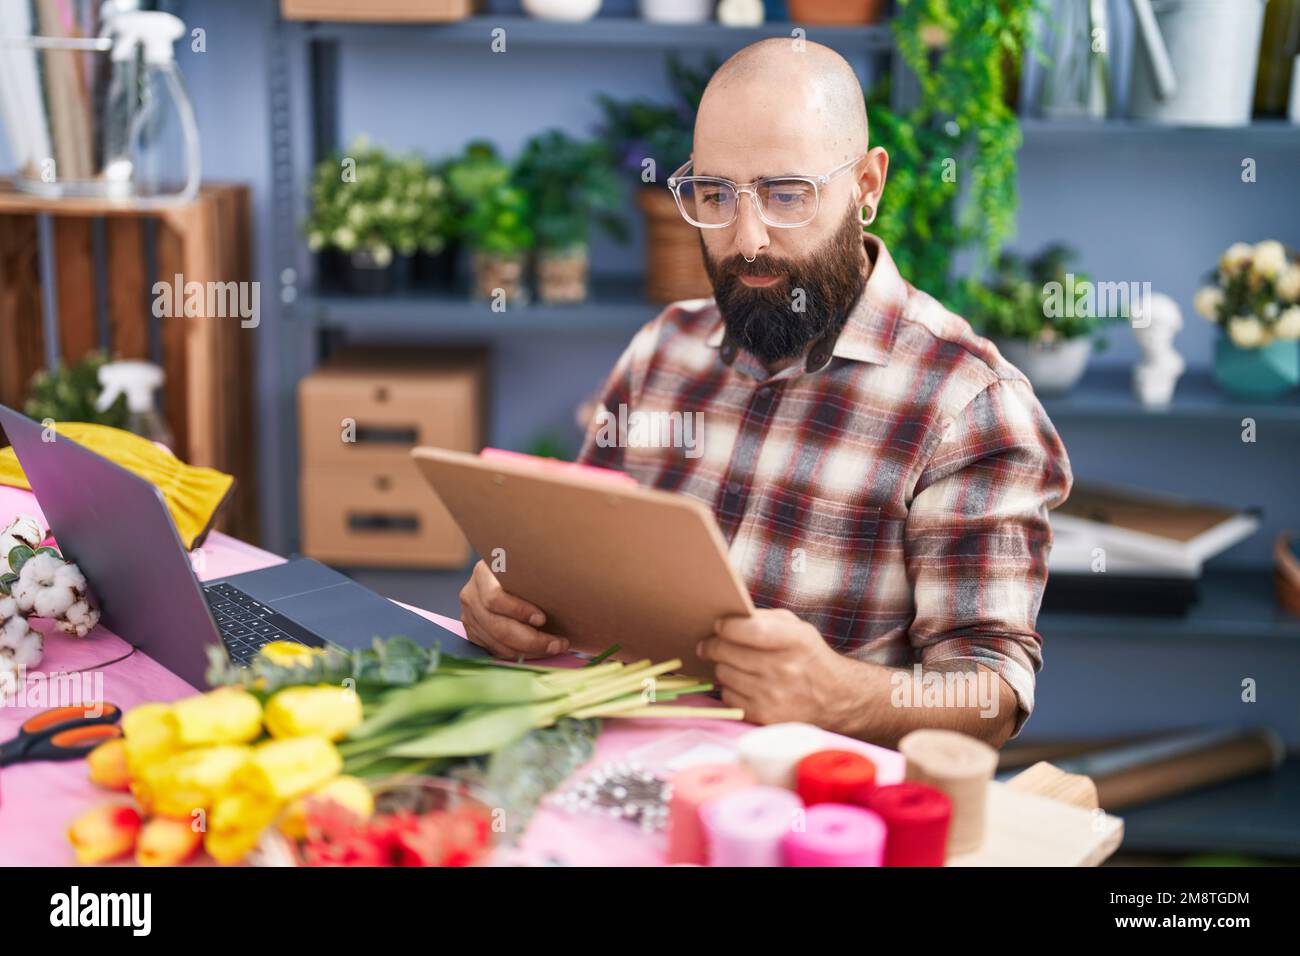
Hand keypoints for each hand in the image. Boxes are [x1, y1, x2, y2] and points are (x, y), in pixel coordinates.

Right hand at [458, 560, 568, 659]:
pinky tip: (538, 651)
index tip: (543, 619)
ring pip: (497, 643)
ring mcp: (469, 615)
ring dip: (529, 651)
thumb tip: (566, 584)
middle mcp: (470, 595)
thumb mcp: (527, 564)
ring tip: (554, 648)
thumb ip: (537, 572)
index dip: (519, 611)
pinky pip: (495, 650)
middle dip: (531, 640)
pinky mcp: (473, 631)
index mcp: (482, 573)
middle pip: (498, 626)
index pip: (495, 598)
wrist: (505, 575)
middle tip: (558, 643)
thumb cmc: (524, 569)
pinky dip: (519, 654)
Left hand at [697, 608, 846, 725]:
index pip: (748, 629)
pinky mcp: (765, 716)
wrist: (835, 698)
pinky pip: (727, 697)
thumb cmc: (808, 656)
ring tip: (733, 664)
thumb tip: (727, 618)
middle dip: (713, 645)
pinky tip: (742, 684)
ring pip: (723, 674)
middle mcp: (785, 669)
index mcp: (796, 641)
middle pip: (727, 652)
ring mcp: (774, 696)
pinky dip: (730, 688)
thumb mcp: (798, 628)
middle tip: (711, 644)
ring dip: (723, 666)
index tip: (720, 625)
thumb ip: (765, 618)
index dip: (727, 626)